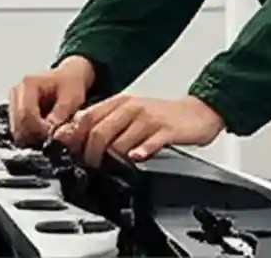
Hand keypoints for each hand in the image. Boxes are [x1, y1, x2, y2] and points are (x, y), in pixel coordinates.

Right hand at [7, 55, 95, 145]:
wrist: (67, 78)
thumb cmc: (70, 84)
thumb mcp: (73, 96)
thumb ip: (61, 113)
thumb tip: (51, 132)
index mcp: (29, 84)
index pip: (26, 113)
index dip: (38, 130)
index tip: (52, 137)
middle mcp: (17, 92)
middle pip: (17, 124)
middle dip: (35, 136)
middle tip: (52, 139)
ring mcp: (13, 102)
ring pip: (16, 130)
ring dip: (32, 137)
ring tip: (49, 135)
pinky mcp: (15, 111)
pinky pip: (18, 130)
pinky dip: (30, 136)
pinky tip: (43, 133)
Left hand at [54, 94, 224, 167]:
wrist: (197, 113)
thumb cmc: (162, 116)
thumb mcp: (131, 114)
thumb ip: (108, 123)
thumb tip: (79, 138)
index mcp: (120, 103)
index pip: (87, 118)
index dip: (76, 139)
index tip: (73, 154)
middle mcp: (132, 108)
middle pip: (100, 131)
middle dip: (91, 154)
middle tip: (92, 168)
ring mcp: (149, 118)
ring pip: (121, 140)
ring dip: (112, 158)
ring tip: (111, 169)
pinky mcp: (167, 130)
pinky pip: (150, 142)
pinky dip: (140, 152)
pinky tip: (136, 159)